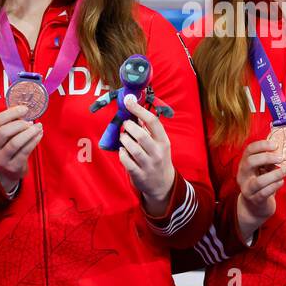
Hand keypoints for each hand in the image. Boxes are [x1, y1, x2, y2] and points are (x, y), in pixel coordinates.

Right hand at [0, 106, 43, 192]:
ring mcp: (1, 159)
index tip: (25, 109)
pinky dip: (34, 140)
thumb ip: (10, 123)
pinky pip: (25, 151)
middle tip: (30, 121)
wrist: (7, 172)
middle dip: (20, 124)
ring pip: (15, 143)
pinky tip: (39, 134)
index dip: (11, 113)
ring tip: (38, 127)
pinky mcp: (13, 166)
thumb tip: (24, 108)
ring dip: (29, 132)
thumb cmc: (7, 147)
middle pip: (3, 132)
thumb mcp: (3, 136)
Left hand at [118, 94, 175, 215]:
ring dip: (124, 139)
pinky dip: (122, 153)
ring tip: (123, 136)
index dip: (140, 110)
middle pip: (141, 135)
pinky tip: (122, 150)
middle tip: (125, 124)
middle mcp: (158, 153)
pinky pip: (127, 162)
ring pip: (133, 148)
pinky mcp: (139, 175)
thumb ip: (148, 130)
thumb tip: (135, 112)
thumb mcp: (159, 143)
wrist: (163, 184)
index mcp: (164, 141)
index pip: (153, 122)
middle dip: (129, 127)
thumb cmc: (158, 158)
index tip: (129, 101)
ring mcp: (149, 165)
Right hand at [234, 138, 285, 243]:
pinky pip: (264, 193)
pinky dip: (274, 186)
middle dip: (267, 158)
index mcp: (244, 164)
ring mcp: (247, 189)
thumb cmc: (261, 184)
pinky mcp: (255, 200)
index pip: (249, 150)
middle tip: (281, 158)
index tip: (276, 145)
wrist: (254, 207)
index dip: (262, 145)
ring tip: (285, 170)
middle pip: (250, 162)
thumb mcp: (263, 170)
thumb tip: (282, 150)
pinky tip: (281, 182)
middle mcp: (242, 176)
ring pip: (258, 181)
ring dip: (274, 174)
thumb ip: (269, 161)